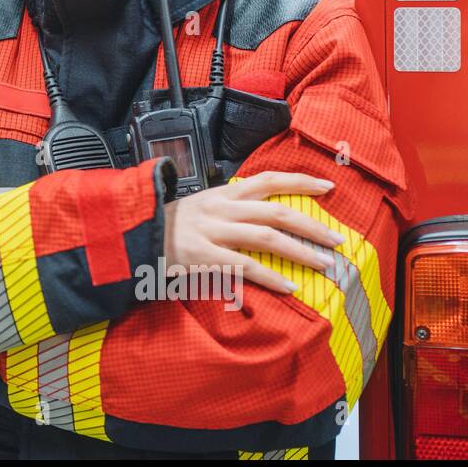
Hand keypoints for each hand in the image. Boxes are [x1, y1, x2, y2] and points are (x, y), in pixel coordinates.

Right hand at [162, 171, 344, 294]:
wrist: (130, 235)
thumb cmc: (166, 225)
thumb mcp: (198, 208)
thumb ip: (228, 209)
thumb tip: (261, 217)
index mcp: (221, 193)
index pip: (268, 180)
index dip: (300, 182)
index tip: (328, 188)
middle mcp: (220, 208)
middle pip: (276, 212)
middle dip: (311, 225)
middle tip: (337, 239)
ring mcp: (211, 231)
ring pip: (266, 237)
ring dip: (300, 251)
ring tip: (324, 264)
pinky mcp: (202, 255)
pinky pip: (244, 266)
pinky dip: (270, 277)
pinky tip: (289, 286)